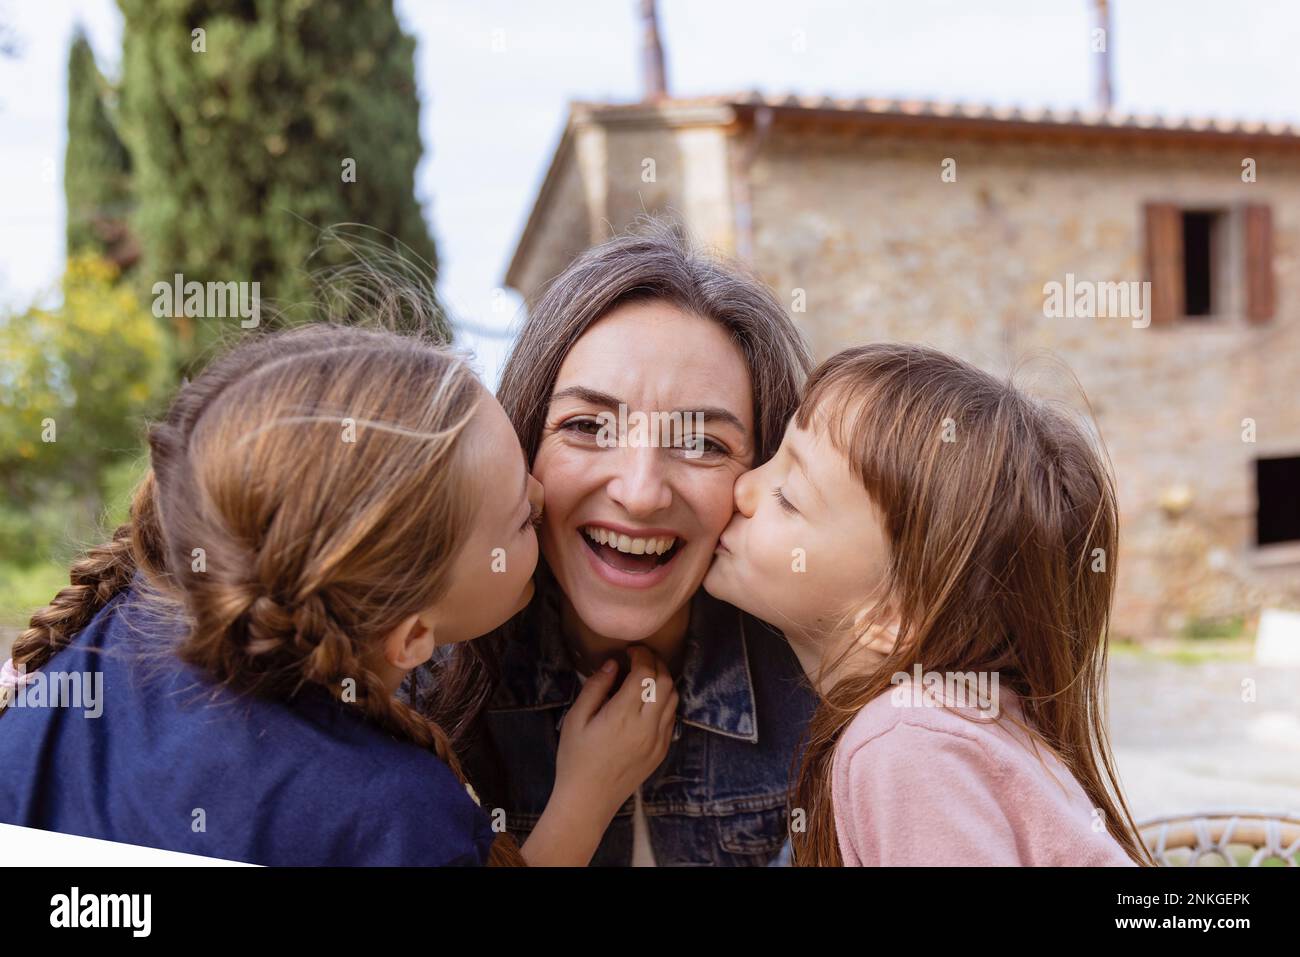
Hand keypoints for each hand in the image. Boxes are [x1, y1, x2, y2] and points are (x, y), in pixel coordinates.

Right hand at [554, 645, 677, 819]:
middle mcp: (647, 726)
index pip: (645, 673)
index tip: (630, 650)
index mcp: (624, 716)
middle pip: (666, 681)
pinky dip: (665, 701)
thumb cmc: (575, 759)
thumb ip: (595, 688)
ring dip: (663, 681)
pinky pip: (672, 717)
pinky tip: (648, 701)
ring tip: (645, 676)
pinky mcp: (661, 751)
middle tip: (639, 658)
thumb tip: (612, 664)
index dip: (641, 655)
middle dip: (655, 663)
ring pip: (674, 698)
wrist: (588, 801)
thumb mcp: (576, 719)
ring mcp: (658, 740)